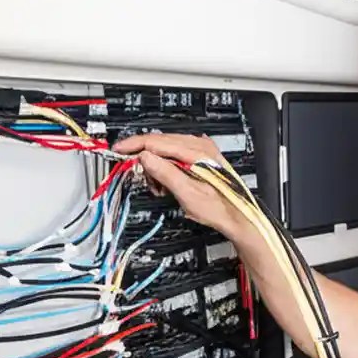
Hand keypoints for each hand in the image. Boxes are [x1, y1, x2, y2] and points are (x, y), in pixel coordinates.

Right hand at [111, 133, 244, 235]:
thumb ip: (165, 173)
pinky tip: (168, 180)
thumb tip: (145, 157)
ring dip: (157, 164)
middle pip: (160, 141)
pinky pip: (177, 153)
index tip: (118, 150)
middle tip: (140, 177)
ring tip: (159, 185)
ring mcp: (202, 149)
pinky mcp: (203, 156)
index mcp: (196, 151)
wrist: (239, 216)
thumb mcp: (187, 194)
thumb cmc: (219, 208)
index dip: (134, 145)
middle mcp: (200, 145)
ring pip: (167, 148)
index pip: (156, 141)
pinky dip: (167, 165)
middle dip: (145, 158)